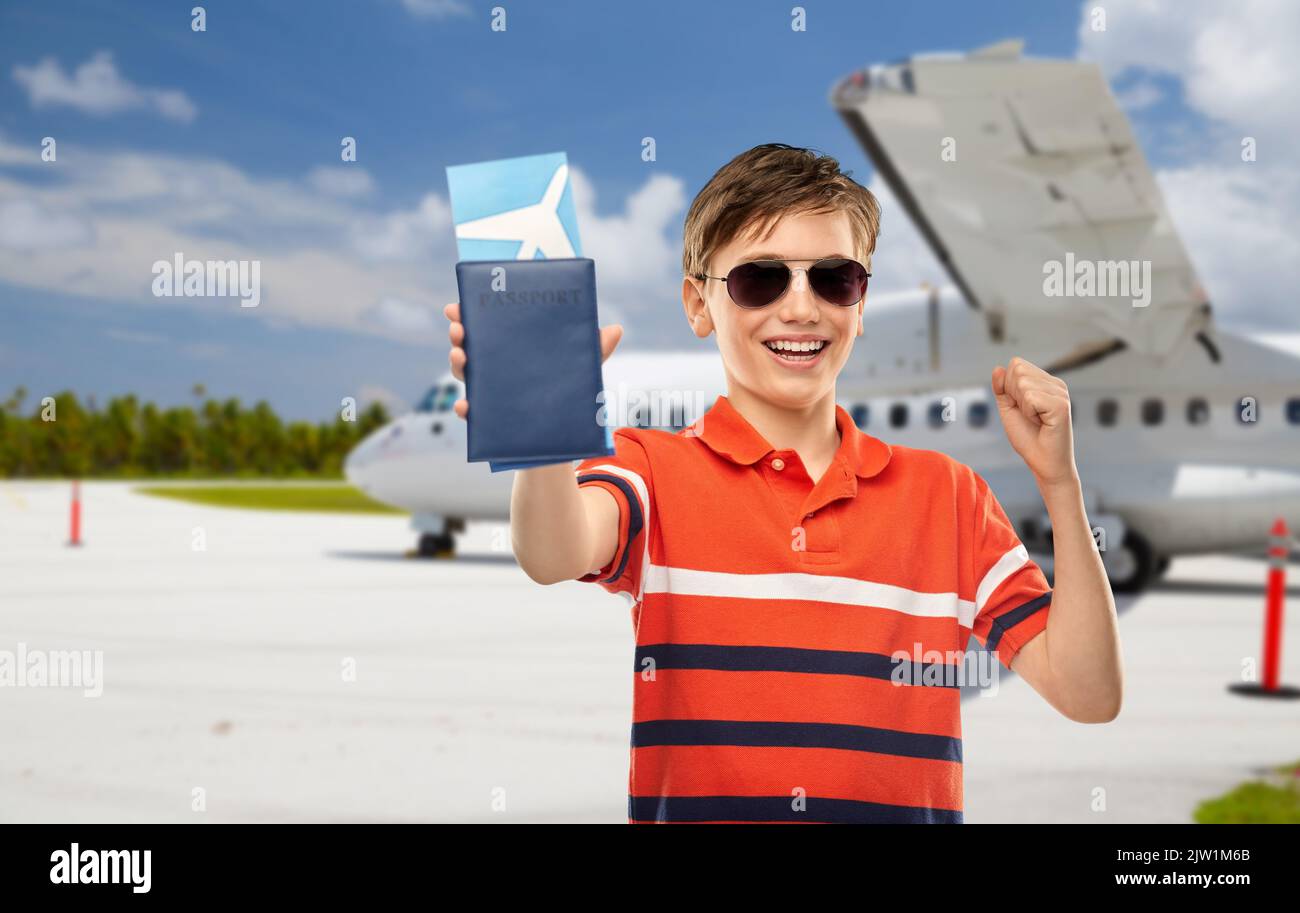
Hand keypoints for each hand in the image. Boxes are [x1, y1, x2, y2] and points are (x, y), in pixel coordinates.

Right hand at [443, 301, 623, 419]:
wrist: (562, 439)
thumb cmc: (565, 393)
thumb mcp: (579, 370)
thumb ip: (594, 350)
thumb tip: (616, 329)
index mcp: (509, 348)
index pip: (484, 326)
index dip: (466, 314)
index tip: (457, 306)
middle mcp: (493, 368)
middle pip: (468, 346)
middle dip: (459, 334)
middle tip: (459, 329)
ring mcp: (488, 393)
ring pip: (464, 375)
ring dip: (456, 364)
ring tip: (460, 357)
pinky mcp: (490, 420)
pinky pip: (472, 414)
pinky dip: (464, 410)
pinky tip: (464, 406)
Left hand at [991, 356, 1077, 488]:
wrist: (1044, 463)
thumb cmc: (1029, 438)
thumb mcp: (1009, 409)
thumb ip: (1002, 389)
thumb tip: (998, 368)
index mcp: (1045, 382)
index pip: (1016, 365)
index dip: (1008, 387)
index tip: (1021, 408)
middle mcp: (1056, 384)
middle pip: (1018, 370)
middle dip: (1013, 395)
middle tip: (1028, 415)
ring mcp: (1061, 393)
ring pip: (1023, 383)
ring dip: (1022, 406)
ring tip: (1036, 419)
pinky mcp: (1062, 405)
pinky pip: (1030, 397)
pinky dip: (1029, 413)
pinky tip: (1041, 422)